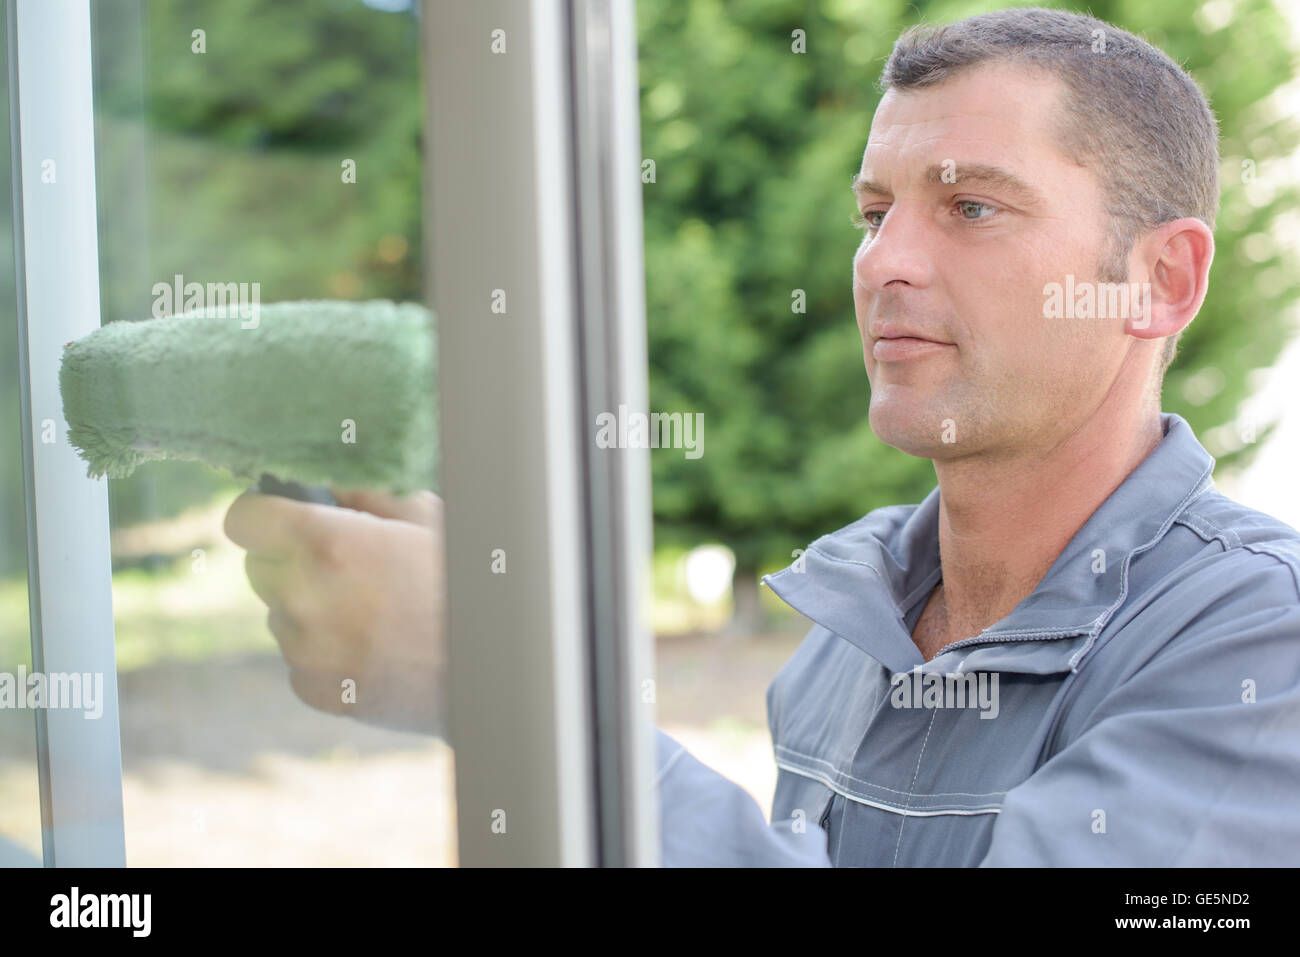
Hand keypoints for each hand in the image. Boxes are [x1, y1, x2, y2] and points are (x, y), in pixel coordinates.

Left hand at [223, 485, 444, 733]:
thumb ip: (362, 493)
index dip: (264, 513)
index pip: (243, 518)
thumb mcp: (424, 517)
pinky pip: (297, 657)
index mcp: (326, 544)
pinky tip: (371, 645)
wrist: (487, 664)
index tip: (285, 517)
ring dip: (308, 607)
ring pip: (279, 614)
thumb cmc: (460, 581)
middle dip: (290, 560)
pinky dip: (323, 650)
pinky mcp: (312, 689)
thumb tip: (323, 486)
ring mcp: (304, 650)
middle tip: (344, 566)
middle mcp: (303, 597)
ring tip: (370, 611)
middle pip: (258, 567)